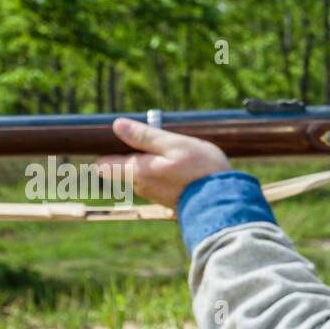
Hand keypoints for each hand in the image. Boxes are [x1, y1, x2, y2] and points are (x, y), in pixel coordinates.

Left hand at [95, 117, 231, 207]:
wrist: (225, 202)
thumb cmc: (202, 170)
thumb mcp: (175, 144)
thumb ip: (145, 136)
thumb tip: (117, 126)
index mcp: (137, 171)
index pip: (103, 165)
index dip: (107, 150)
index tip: (121, 139)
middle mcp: (141, 187)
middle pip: (120, 170)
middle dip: (130, 155)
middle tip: (152, 142)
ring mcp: (154, 196)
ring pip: (140, 176)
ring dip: (149, 163)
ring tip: (173, 153)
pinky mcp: (167, 201)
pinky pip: (156, 183)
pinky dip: (162, 173)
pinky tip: (181, 168)